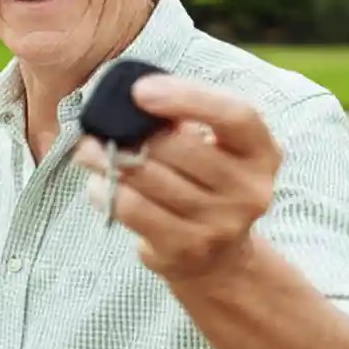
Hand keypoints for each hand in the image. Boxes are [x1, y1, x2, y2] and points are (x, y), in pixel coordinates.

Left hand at [74, 74, 282, 284]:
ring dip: (107, 158)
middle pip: (182, 148)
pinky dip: (106, 190)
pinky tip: (98, 182)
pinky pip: (132, 209)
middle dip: (134, 131)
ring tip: (87, 149)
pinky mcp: (184, 248)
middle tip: (102, 123)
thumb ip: (188, 122)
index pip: (236, 116)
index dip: (188, 98)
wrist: (219, 259)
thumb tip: (132, 98)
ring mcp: (218, 224)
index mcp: (261, 153)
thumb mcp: (216, 149)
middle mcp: (248, 190)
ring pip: (149, 177)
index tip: (140, 90)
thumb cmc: (206, 184)